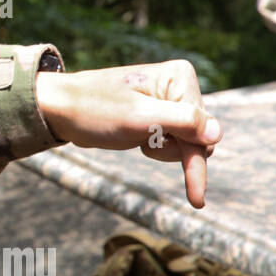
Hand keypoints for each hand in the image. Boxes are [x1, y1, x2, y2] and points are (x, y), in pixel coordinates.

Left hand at [34, 60, 222, 208]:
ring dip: (164, 150)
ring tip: (136, 138)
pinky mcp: (157, 113)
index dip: (194, 159)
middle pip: (199, 136)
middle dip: (175, 151)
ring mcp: (168, 99)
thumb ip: (181, 122)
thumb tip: (217, 133)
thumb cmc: (94, 110)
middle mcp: (178, 84)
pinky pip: (173, 140)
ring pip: (187, 142)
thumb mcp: (139, 119)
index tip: (196, 197)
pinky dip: (158, 148)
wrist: (58, 108)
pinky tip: (139, 140)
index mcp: (179, 77)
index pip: (203, 128)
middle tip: (145, 146)